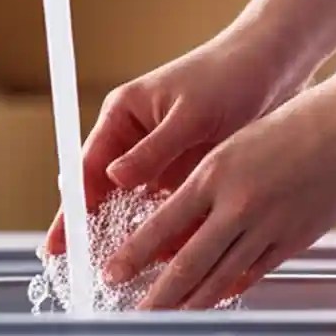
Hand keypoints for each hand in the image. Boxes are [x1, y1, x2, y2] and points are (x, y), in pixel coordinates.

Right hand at [45, 27, 306, 255]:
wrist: (273, 66)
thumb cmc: (227, 76)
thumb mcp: (188, 115)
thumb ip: (152, 150)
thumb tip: (113, 179)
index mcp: (123, 115)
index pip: (87, 167)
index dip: (72, 206)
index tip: (62, 239)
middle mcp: (135, 138)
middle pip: (102, 190)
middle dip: (91, 226)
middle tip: (79, 264)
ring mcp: (161, 156)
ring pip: (135, 203)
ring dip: (130, 233)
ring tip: (122, 270)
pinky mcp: (186, 169)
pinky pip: (168, 206)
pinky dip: (166, 229)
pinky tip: (166, 255)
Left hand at [103, 86, 335, 308]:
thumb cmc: (292, 124)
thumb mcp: (232, 146)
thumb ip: (203, 187)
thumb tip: (176, 225)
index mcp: (213, 174)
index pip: (161, 225)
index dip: (134, 255)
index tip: (114, 273)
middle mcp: (238, 204)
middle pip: (189, 262)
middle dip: (160, 293)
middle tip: (138, 311)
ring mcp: (269, 225)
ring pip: (223, 275)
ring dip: (195, 301)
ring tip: (174, 315)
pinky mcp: (296, 239)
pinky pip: (257, 271)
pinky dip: (234, 288)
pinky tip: (220, 297)